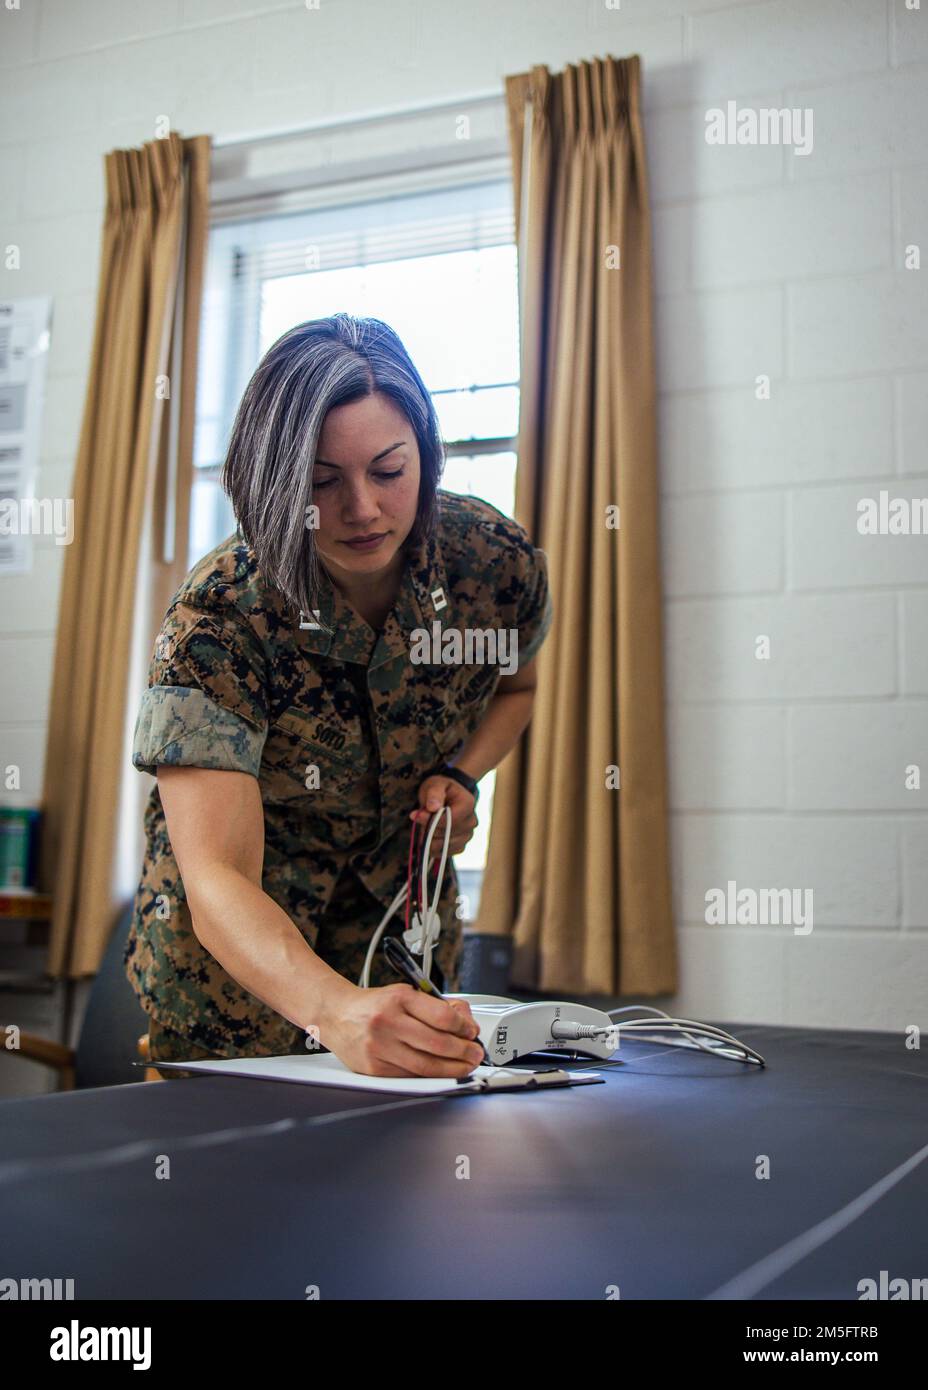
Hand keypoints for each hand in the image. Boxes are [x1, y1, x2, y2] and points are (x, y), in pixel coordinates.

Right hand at [322, 982, 483, 1077]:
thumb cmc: (375, 1005)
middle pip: (437, 1044)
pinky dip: (431, 1076)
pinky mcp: (374, 1069)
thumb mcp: (405, 994)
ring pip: (426, 1066)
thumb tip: (466, 1021)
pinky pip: (411, 1076)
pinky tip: (443, 1073)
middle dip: (464, 1052)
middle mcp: (387, 1022)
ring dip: (453, 1069)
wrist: (336, 1015)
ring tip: (466, 1066)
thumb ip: (437, 1005)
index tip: (472, 1032)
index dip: (464, 1027)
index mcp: (399, 998)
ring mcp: (379, 1047)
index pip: (442, 1016)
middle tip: (476, 1054)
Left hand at [409, 775, 477, 858]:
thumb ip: (434, 793)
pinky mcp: (461, 846)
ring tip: (425, 826)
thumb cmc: (440, 788)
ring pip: (443, 846)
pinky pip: (444, 853)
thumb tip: (433, 807)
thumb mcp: (435, 784)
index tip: (417, 815)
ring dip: (429, 838)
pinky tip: (430, 835)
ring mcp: (467, 836)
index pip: (451, 820)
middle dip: (428, 828)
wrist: (447, 797)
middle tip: (420, 818)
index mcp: (468, 804)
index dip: (433, 820)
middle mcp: (471, 822)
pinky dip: (433, 847)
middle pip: (446, 834)